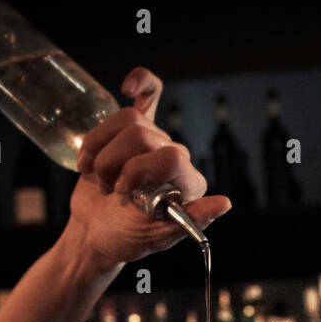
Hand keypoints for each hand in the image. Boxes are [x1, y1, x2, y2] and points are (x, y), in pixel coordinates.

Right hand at [67, 67, 230, 265]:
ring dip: (100, 145)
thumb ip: (189, 222)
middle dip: (112, 162)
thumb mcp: (155, 238)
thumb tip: (224, 203)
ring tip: (96, 173)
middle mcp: (175, 158)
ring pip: (126, 119)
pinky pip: (148, 96)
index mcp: (188, 184)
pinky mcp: (133, 133)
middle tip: (108, 189)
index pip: (170, 157)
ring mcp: (154, 142)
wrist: (97, 233)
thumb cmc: (126, 239)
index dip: (139, 169)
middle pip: (140, 135)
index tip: (122, 190)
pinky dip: (142, 82)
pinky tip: (129, 85)